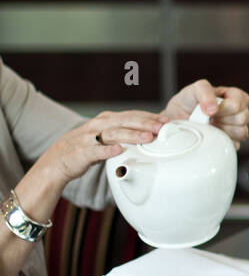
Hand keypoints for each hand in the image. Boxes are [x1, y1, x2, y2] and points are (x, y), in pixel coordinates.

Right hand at [39, 110, 163, 184]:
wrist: (57, 160)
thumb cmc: (86, 148)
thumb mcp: (105, 137)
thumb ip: (123, 134)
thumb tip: (149, 134)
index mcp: (106, 120)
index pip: (131, 115)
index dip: (149, 117)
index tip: (165, 120)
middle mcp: (98, 125)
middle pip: (125, 121)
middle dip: (145, 123)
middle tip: (162, 127)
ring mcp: (89, 138)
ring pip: (113, 133)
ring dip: (131, 135)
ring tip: (147, 138)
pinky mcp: (81, 152)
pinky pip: (95, 151)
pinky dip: (107, 150)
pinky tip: (119, 150)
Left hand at [161, 79, 248, 149]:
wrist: (176, 120)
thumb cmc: (187, 102)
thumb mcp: (194, 89)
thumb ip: (205, 93)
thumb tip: (213, 109)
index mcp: (232, 96)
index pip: (242, 100)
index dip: (226, 106)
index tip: (211, 110)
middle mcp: (236, 112)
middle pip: (243, 117)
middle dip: (223, 118)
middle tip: (209, 118)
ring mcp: (234, 128)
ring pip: (242, 132)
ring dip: (223, 131)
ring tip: (211, 127)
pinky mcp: (230, 143)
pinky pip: (234, 146)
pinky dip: (222, 143)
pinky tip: (212, 137)